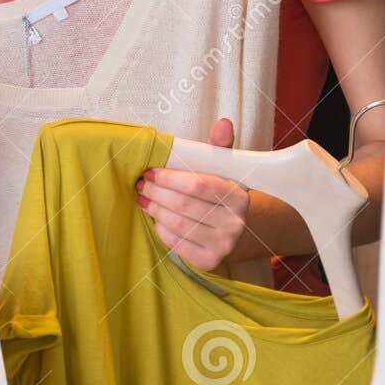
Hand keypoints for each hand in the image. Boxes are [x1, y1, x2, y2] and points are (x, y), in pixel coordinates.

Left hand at [136, 117, 251, 270]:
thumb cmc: (225, 194)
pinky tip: (157, 217)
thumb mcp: (226, 170)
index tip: (151, 171)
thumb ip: (219, 147)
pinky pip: (176, 244)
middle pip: (183, 206)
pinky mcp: (209, 262)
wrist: (243, 231)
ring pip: (177, 225)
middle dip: (156, 192)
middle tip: (142, 184)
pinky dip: (161, 229)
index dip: (169, 178)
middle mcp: (233, 223)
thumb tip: (222, 123)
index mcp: (237, 196)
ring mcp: (222, 245)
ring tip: (144, 198)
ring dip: (155, 209)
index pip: (197, 185)